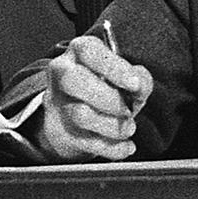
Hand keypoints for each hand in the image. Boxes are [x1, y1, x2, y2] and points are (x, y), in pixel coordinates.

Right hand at [34, 33, 153, 161]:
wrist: (79, 116)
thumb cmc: (105, 88)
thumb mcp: (126, 77)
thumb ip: (140, 78)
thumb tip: (140, 87)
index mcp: (80, 51)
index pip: (89, 51)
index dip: (114, 68)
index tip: (134, 84)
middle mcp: (62, 72)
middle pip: (74, 80)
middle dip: (109, 99)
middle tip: (128, 109)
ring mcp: (57, 102)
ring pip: (80, 114)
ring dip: (112, 126)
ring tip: (128, 128)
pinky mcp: (59, 130)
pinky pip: (84, 141)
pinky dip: (111, 148)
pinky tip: (126, 146)